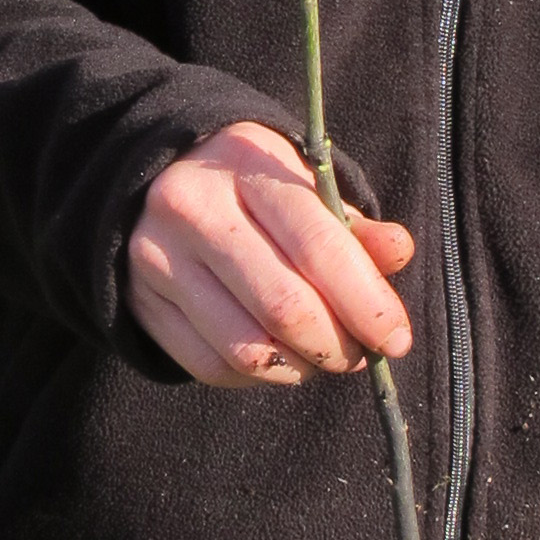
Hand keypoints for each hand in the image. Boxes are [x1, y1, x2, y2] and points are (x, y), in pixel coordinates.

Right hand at [126, 123, 414, 388]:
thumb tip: (397, 253)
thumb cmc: (253, 187)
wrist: (162, 179)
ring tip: (321, 356)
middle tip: (361, 354)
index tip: (395, 337)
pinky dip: (258, 376)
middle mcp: (193, 207)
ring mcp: (159, 258)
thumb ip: (352, 226)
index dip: (365, 302)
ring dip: (301, 367)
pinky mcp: (141, 303)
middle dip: (337, 345)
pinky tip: (278, 358)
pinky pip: (210, 365)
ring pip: (246, 347)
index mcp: (245, 164)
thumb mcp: (303, 185)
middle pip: (282, 306)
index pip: (316, 246)